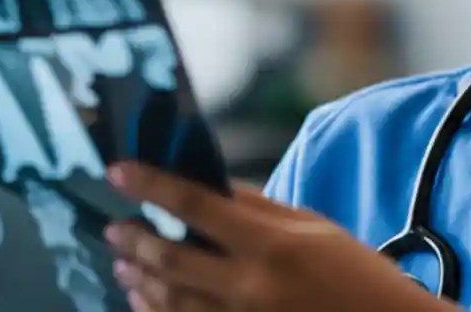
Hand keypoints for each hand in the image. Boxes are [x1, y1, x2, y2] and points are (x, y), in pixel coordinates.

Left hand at [103, 162, 454, 311]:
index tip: (118, 171)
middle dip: (136, 241)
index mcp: (271, 246)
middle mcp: (249, 287)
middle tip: (113, 228)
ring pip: (171, 303)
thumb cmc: (357, 275)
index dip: (152, 185)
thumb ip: (260, 208)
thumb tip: (212, 186)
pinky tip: (145, 301)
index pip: (196, 206)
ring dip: (141, 281)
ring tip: (123, 264)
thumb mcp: (314, 228)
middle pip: (172, 261)